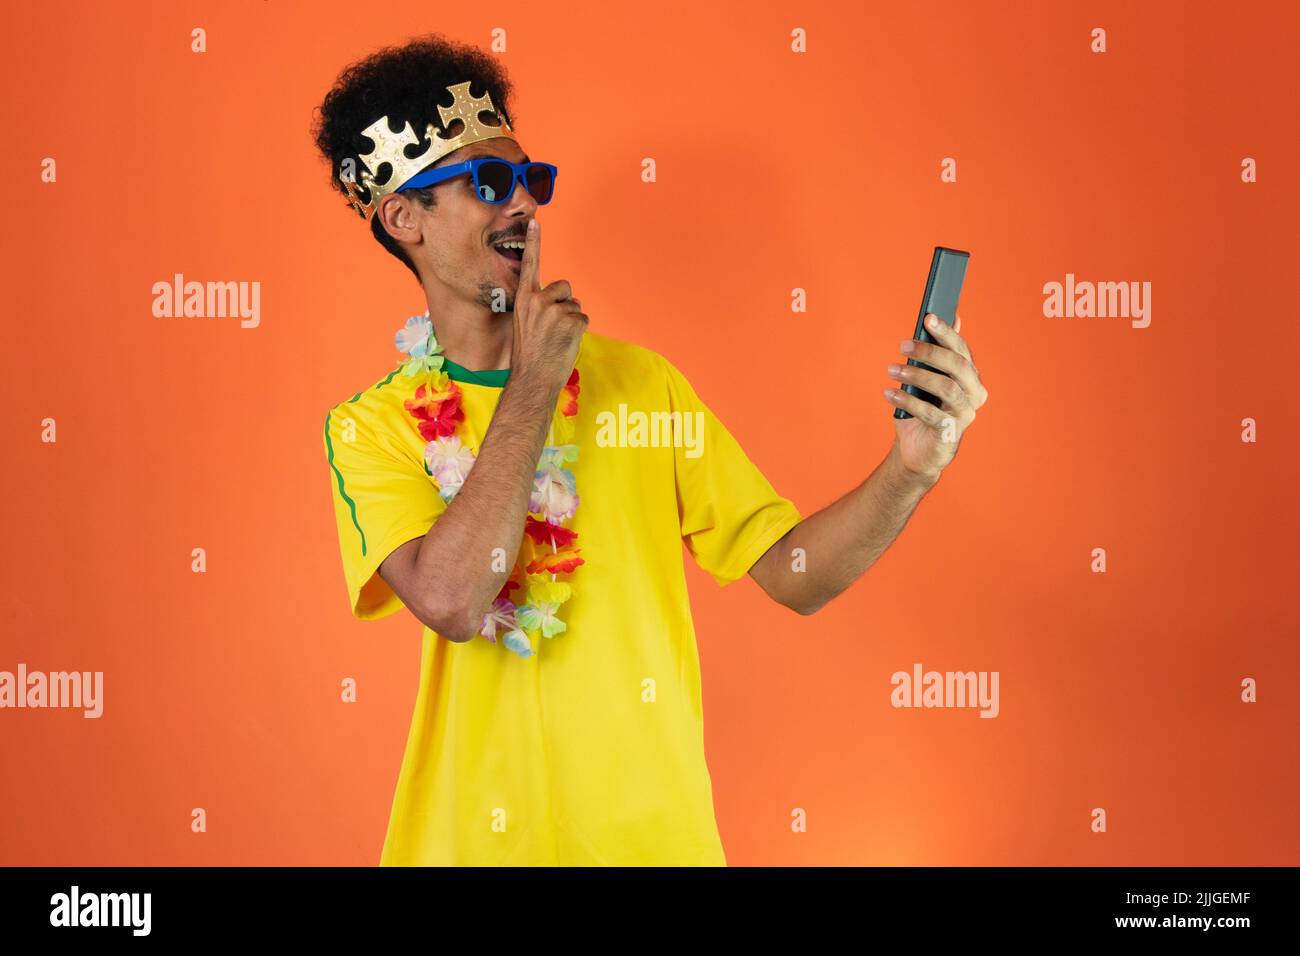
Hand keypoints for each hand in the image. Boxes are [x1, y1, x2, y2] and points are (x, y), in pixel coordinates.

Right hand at [510, 217, 587, 389]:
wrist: (532, 379)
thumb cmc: (529, 354)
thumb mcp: (525, 324)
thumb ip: (538, 307)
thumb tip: (561, 300)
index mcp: (524, 299)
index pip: (530, 264)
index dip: (533, 242)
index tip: (534, 221)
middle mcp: (538, 300)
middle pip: (565, 287)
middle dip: (565, 304)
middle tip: (552, 329)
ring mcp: (555, 310)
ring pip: (575, 306)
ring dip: (571, 321)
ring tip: (556, 339)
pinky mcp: (572, 321)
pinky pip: (583, 319)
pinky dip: (579, 331)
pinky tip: (565, 343)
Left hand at [883, 313, 987, 484]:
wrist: (917, 449)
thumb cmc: (923, 409)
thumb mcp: (929, 378)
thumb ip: (939, 353)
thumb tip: (955, 317)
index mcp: (971, 377)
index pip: (962, 350)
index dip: (946, 333)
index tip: (928, 318)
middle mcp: (974, 394)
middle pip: (957, 366)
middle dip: (929, 352)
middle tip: (903, 345)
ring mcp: (965, 414)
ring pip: (946, 387)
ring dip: (916, 375)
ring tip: (892, 370)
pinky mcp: (950, 433)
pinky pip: (930, 413)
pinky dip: (907, 401)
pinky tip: (890, 394)